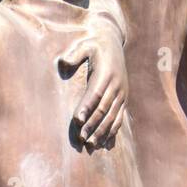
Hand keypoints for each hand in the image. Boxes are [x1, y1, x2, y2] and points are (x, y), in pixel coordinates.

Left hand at [62, 23, 127, 148]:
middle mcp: (116, 85)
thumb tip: (63, 62)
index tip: (76, 120)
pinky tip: (106, 142)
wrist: (114, 42)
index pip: (95, 93)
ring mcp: (121, 93)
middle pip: (103, 108)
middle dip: (92, 124)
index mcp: (106, 74)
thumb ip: (74, 53)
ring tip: (92, 144)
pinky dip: (113, 130)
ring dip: (102, 131)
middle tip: (81, 137)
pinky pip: (119, 117)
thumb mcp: (85, 44)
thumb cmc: (95, 45)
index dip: (86, 107)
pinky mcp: (123, 98)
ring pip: (112, 116)